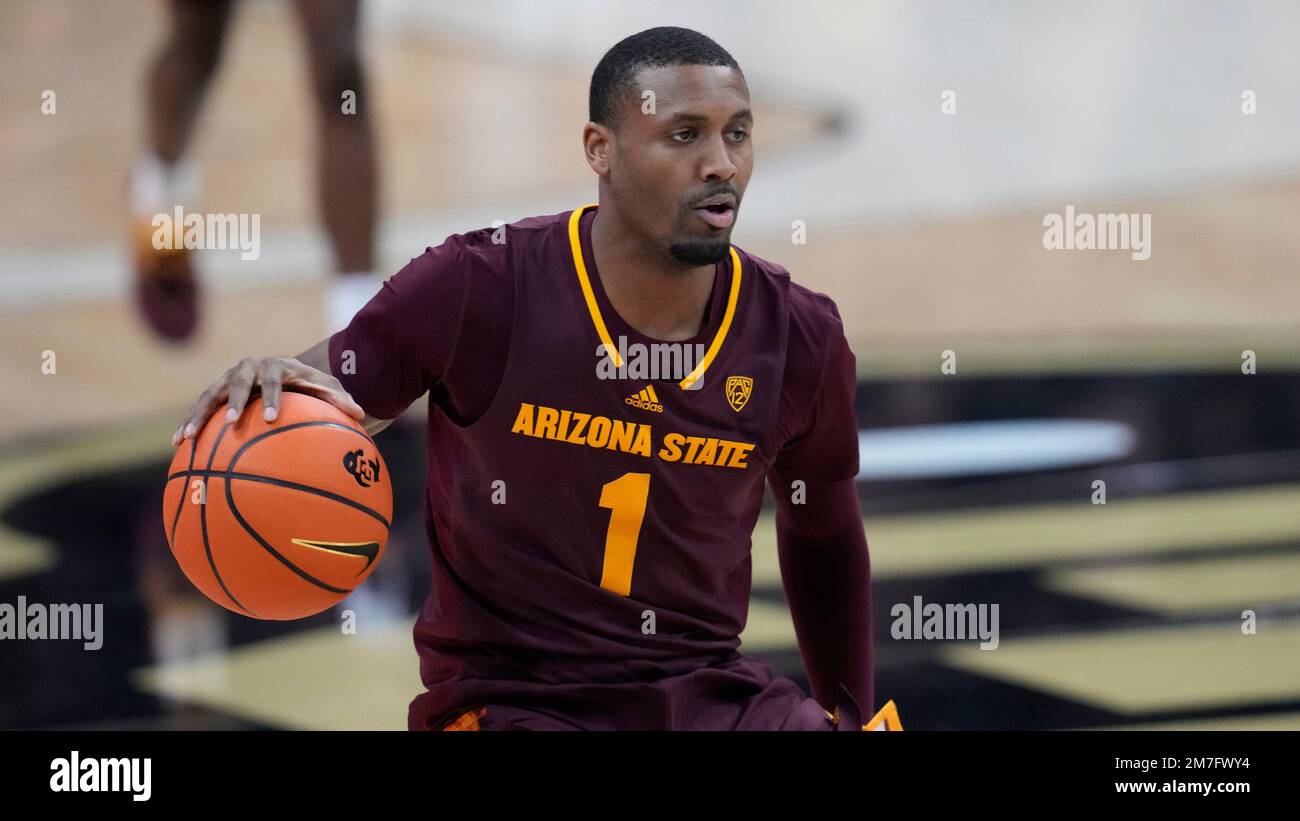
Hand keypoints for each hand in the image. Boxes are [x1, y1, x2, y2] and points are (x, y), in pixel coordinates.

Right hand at [171, 356, 364, 444]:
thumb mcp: (327, 388)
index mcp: (276, 366)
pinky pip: (199, 409)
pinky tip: (179, 445)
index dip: (272, 397)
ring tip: (187, 438)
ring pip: (209, 395)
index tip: (272, 418)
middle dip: (233, 402)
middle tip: (232, 423)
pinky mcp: (214, 393)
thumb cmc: (310, 384)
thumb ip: (340, 398)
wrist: (284, 372)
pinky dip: (188, 423)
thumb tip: (361, 413)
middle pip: (237, 383)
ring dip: (198, 415)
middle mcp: (248, 369)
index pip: (274, 380)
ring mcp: (227, 380)